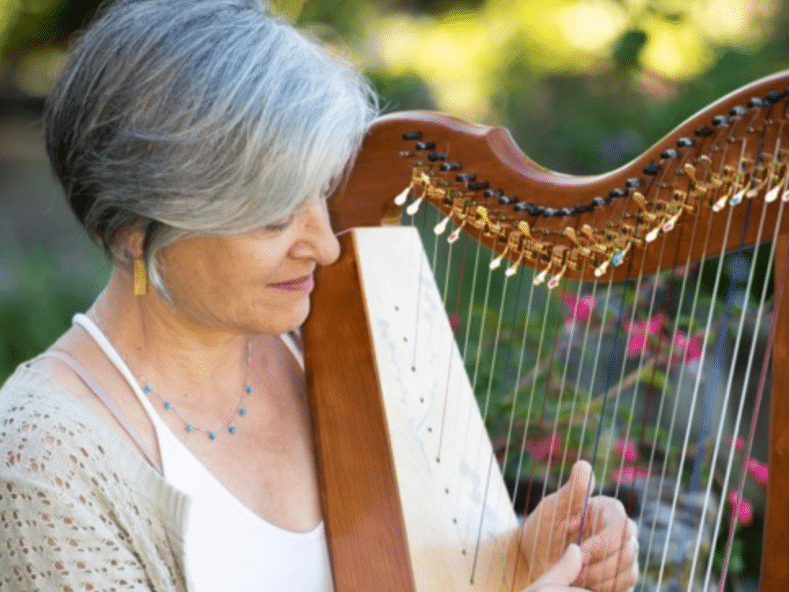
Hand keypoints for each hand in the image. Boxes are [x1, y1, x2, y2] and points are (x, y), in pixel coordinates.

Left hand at [519, 460, 638, 591]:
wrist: (536, 558)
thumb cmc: (543, 528)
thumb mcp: (552, 508)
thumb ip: (571, 491)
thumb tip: (583, 466)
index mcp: (608, 510)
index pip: (621, 526)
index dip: (603, 542)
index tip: (579, 552)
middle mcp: (621, 530)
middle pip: (628, 550)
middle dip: (600, 564)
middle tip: (574, 570)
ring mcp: (623, 554)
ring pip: (628, 571)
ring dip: (600, 578)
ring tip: (574, 577)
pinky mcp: (620, 575)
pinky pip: (625, 586)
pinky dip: (604, 588)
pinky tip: (582, 584)